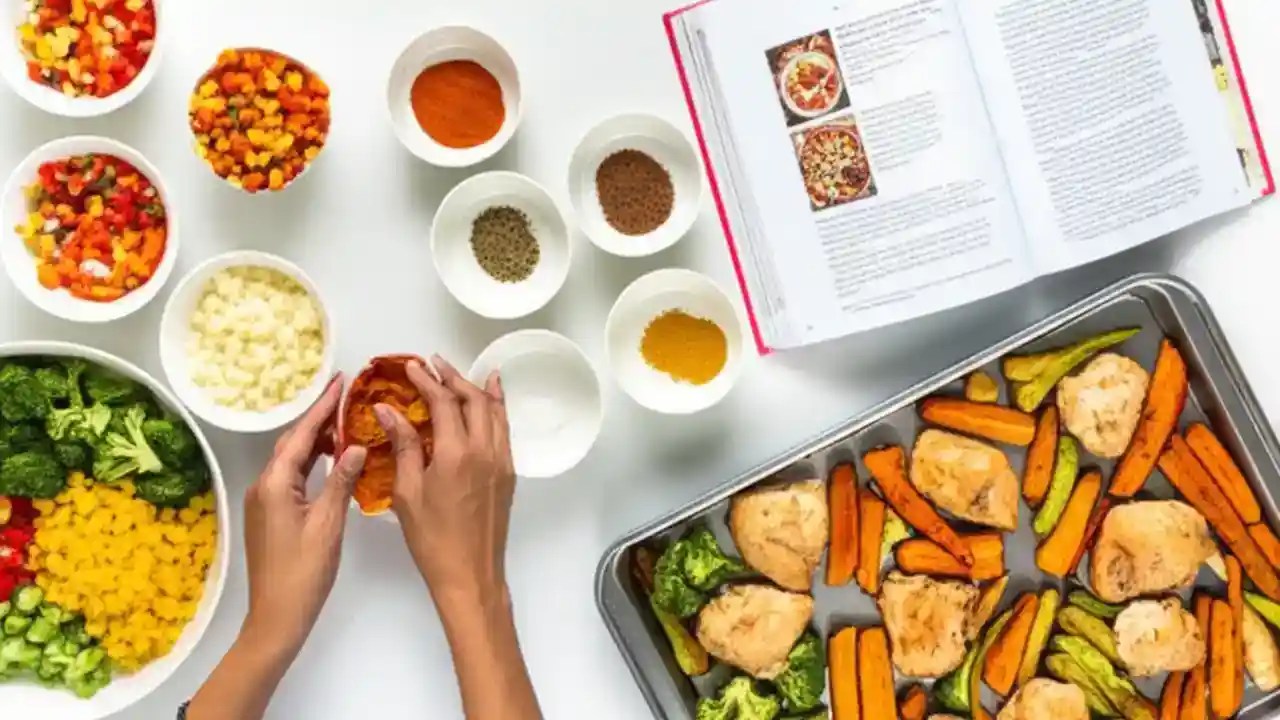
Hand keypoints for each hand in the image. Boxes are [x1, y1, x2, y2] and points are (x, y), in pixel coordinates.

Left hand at [243, 376, 366, 651]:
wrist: (277, 617)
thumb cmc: (303, 574)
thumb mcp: (328, 524)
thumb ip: (342, 481)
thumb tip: (356, 446)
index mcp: (274, 484)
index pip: (301, 435)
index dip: (322, 407)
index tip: (339, 381)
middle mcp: (263, 487)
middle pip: (292, 443)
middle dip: (318, 418)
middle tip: (345, 397)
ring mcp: (264, 502)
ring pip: (291, 460)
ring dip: (316, 441)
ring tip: (344, 424)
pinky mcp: (270, 516)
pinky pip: (291, 477)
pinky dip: (311, 463)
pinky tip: (331, 462)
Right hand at [375, 356, 514, 608]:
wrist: (470, 573)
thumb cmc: (432, 539)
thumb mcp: (407, 492)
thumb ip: (402, 446)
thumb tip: (387, 410)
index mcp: (456, 453)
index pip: (443, 402)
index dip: (427, 380)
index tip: (412, 367)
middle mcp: (485, 450)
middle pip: (473, 399)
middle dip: (452, 377)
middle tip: (432, 364)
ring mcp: (501, 460)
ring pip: (494, 411)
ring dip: (476, 388)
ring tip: (460, 373)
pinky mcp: (508, 473)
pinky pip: (504, 429)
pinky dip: (496, 408)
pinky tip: (491, 400)